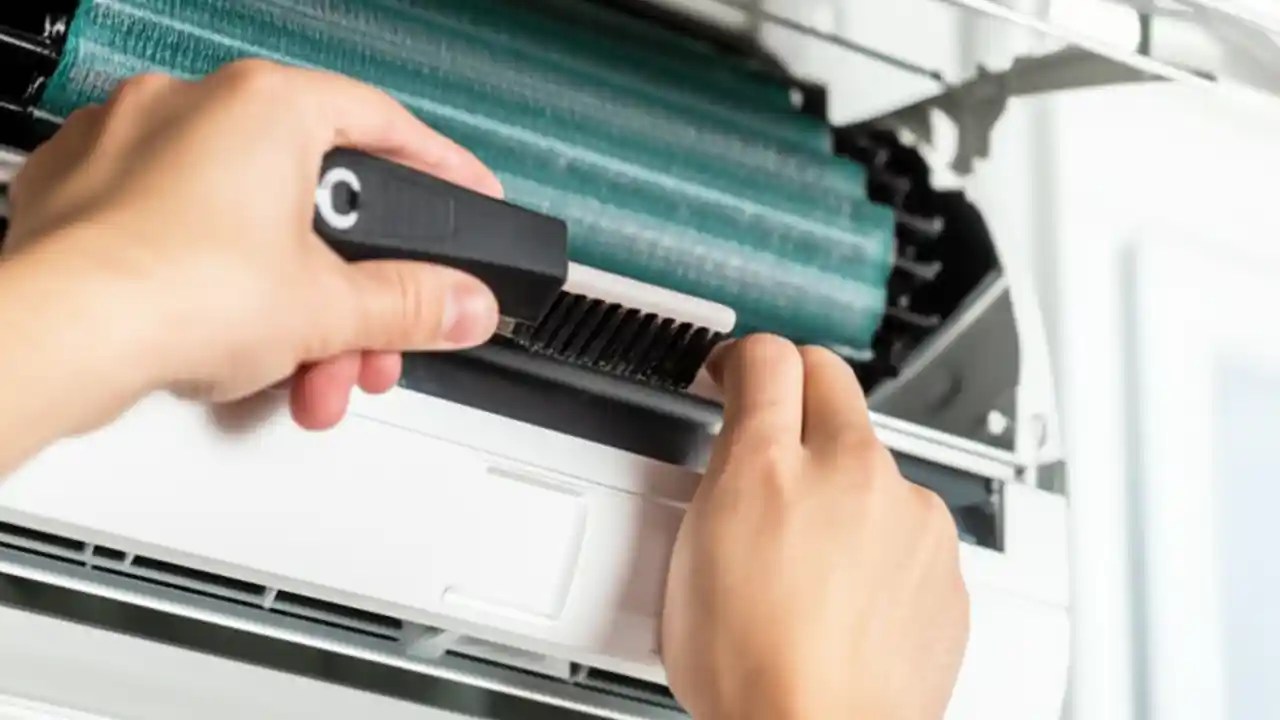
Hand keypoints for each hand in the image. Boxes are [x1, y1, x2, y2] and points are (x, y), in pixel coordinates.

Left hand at [3, 60, 502, 430]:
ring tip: (302, 371)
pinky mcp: (83, 196)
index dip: (437, 166)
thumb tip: (462, 304)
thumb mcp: (329, 308)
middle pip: (311, 199)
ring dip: (290, 308)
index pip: (381, 123)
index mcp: (263, 106)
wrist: (55, 337)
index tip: (463, 195)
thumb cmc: (171, 291)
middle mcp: (191, 108)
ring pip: (246, 226)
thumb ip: (411, 303)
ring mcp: (129, 147)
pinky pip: (182, 237)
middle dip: (349, 289)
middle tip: (371, 336)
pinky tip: (232, 340)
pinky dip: (219, 287)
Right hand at [662, 336, 968, 719]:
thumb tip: (735, 453)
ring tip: (810, 547)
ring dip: (843, 477)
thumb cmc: (751, 673)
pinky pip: (909, 522)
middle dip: (798, 388)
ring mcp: (907, 514)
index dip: (744, 359)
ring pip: (874, 458)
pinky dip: (881, 537)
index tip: (739, 374)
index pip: (767, 358)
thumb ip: (722, 482)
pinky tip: (848, 588)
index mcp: (769, 467)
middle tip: (775, 419)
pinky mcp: (944, 560)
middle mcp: (850, 472)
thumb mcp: (691, 558)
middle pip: (831, 381)